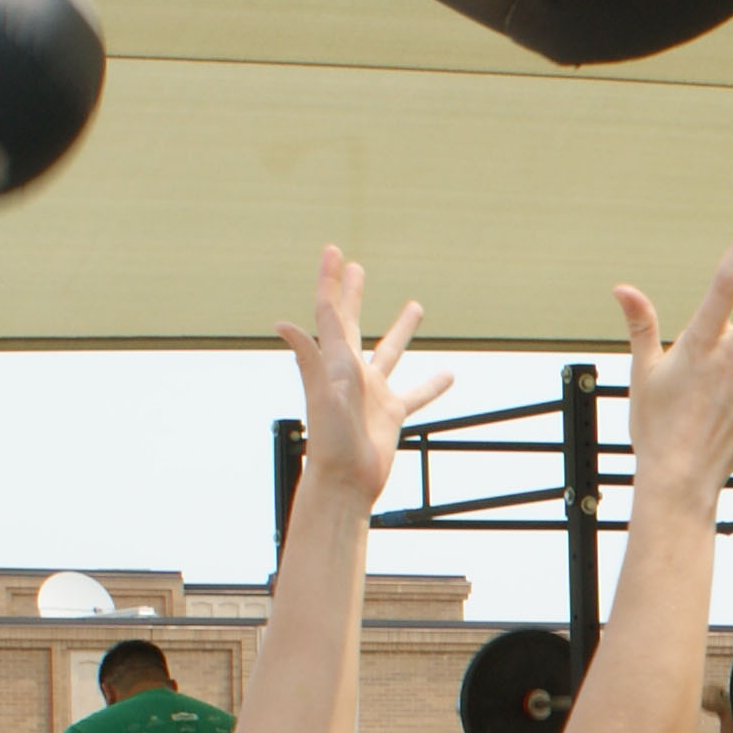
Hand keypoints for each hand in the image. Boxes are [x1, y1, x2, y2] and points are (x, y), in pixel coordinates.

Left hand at [278, 247, 451, 495]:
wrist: (345, 481)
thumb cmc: (331, 438)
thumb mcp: (324, 390)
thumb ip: (313, 355)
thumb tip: (282, 323)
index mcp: (334, 360)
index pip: (330, 312)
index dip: (331, 281)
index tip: (334, 251)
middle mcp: (351, 371)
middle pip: (353, 323)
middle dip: (353, 294)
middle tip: (357, 268)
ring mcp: (373, 392)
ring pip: (391, 352)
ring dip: (401, 329)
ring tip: (415, 306)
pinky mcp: (391, 413)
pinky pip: (416, 393)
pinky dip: (433, 384)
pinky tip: (449, 373)